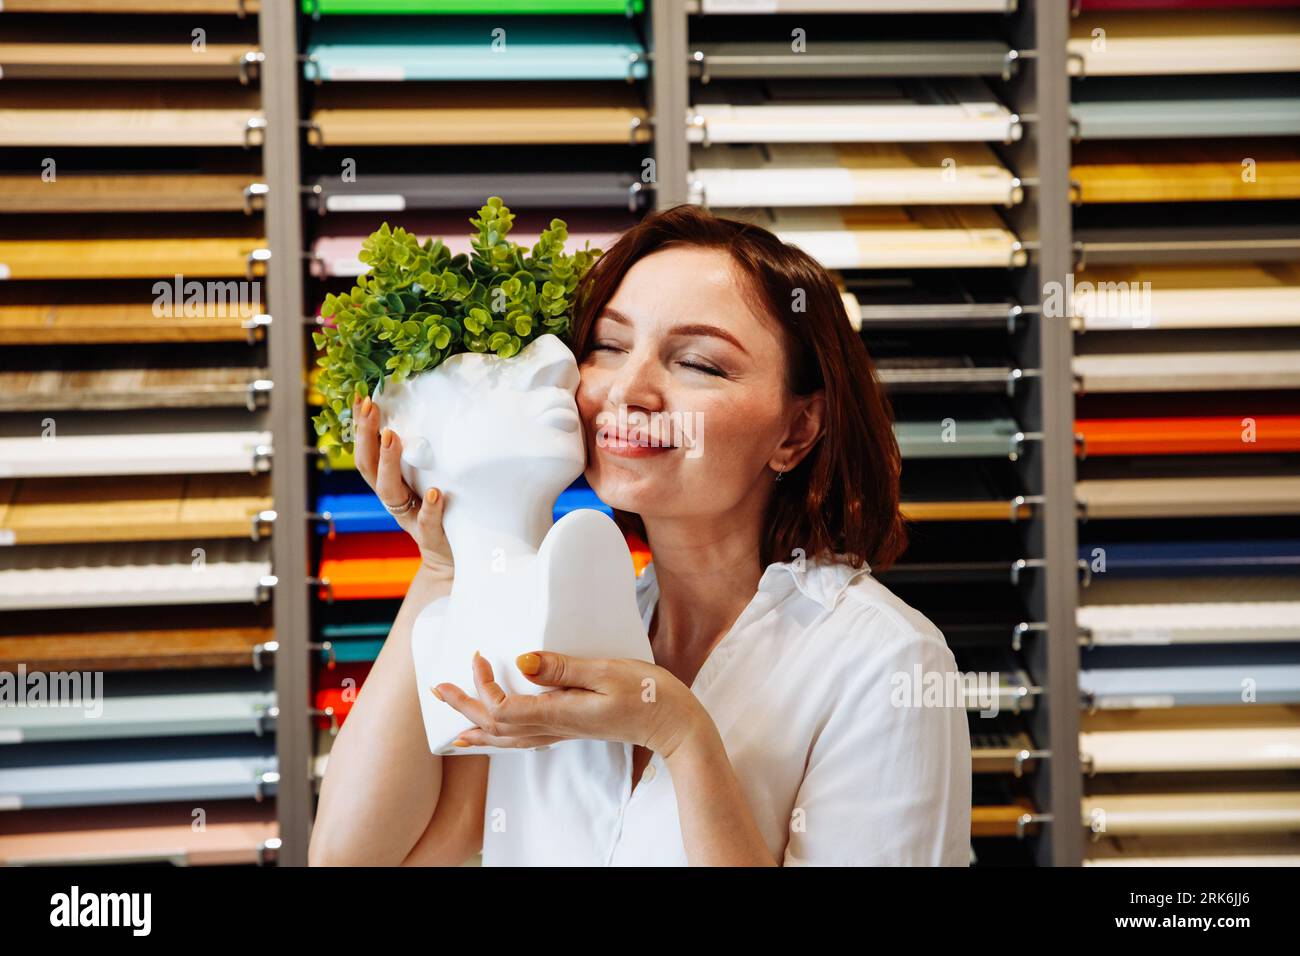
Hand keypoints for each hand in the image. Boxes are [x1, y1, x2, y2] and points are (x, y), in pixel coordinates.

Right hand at [352, 395, 452, 576]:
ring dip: (389, 463)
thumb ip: (427, 455)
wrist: (457, 560)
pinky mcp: (431, 538)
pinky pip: (428, 524)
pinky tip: (436, 493)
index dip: (361, 426)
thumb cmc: (445, 512)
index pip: (368, 451)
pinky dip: (430, 509)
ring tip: (392, 436)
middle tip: (370, 407)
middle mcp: (394, 500)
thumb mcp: (433, 479)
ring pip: (390, 492)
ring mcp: (410, 519)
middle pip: (369, 467)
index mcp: (390, 483)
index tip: (361, 396)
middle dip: (366, 436)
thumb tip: (431, 409)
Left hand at [433, 651, 704, 757]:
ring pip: (506, 739)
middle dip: (463, 707)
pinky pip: (523, 740)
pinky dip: (501, 736)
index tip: (481, 654)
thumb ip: (564, 668)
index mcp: (559, 713)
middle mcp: (554, 727)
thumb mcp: (608, 671)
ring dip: (477, 727)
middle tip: (438, 688)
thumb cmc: (648, 693)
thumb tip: (523, 661)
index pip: (502, 707)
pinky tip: (498, 733)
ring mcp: (562, 732)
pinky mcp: (570, 729)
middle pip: (495, 726)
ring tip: (453, 723)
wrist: (674, 724)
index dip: (483, 684)